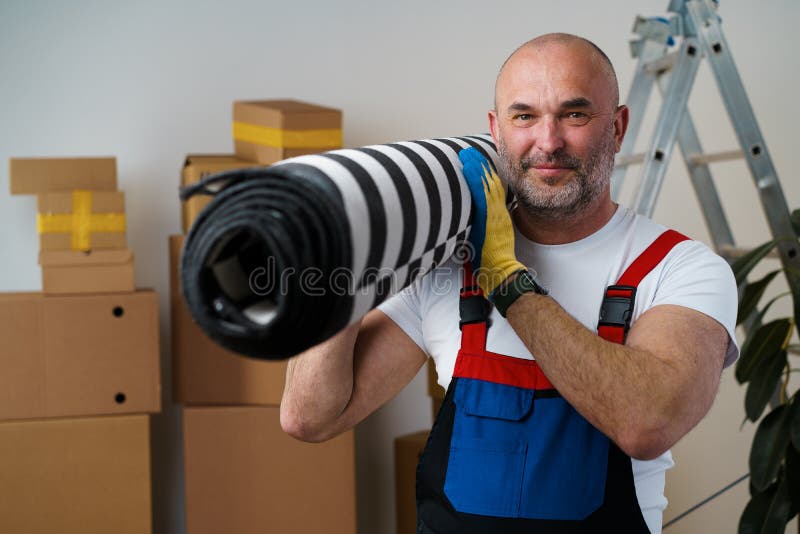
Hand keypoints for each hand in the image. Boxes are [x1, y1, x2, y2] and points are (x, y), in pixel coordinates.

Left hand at [459, 147, 525, 296]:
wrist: (502, 270)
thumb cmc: (493, 260)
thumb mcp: (491, 240)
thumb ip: (484, 229)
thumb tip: (472, 226)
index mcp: (499, 216)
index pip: (494, 190)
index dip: (486, 174)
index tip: (478, 162)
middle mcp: (498, 211)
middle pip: (490, 182)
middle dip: (480, 165)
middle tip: (469, 151)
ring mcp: (493, 213)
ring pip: (485, 184)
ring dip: (475, 167)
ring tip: (465, 153)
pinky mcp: (487, 217)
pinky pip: (480, 194)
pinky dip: (473, 179)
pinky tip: (465, 168)